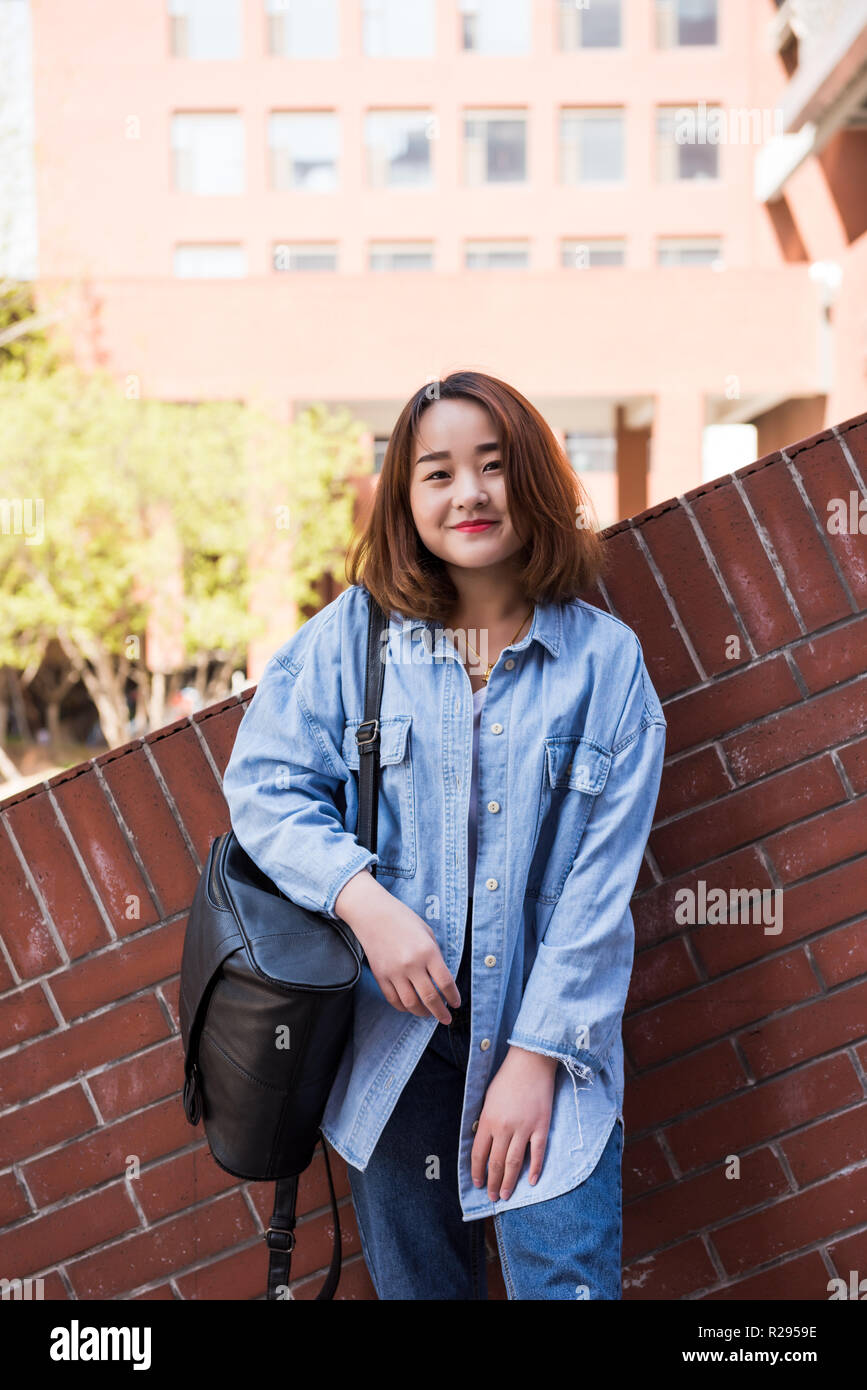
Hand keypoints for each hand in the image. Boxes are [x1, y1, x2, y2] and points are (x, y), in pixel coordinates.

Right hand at [343, 892, 458, 1023]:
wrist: (372, 914)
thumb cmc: (403, 920)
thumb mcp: (427, 933)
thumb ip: (435, 956)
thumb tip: (442, 981)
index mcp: (427, 952)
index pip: (445, 982)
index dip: (453, 997)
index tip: (456, 1004)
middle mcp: (411, 964)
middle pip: (430, 997)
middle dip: (441, 1012)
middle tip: (446, 1019)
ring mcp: (394, 972)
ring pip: (411, 1003)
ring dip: (422, 1013)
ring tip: (429, 1014)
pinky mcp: (381, 976)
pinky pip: (393, 1000)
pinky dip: (404, 1007)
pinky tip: (411, 1007)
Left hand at [471, 1046, 556, 1200]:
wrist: (531, 1062)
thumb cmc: (507, 1078)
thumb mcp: (488, 1099)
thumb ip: (486, 1121)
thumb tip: (485, 1143)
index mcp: (488, 1120)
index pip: (479, 1154)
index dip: (477, 1172)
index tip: (478, 1183)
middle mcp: (504, 1127)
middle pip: (496, 1162)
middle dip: (493, 1183)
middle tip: (492, 1197)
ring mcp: (524, 1128)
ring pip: (515, 1162)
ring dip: (510, 1181)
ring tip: (506, 1195)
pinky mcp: (541, 1126)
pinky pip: (538, 1153)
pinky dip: (535, 1169)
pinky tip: (531, 1181)